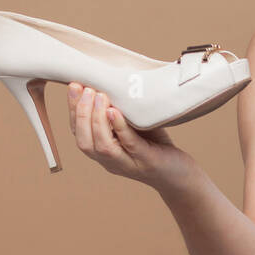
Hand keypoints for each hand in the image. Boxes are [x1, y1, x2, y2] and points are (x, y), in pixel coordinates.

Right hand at [66, 82, 198, 190]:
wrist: (180, 174)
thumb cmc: (156, 146)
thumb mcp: (135, 126)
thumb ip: (121, 110)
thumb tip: (110, 80)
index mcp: (103, 152)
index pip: (78, 133)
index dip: (73, 109)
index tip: (74, 86)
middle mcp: (110, 161)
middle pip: (84, 141)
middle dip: (81, 113)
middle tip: (86, 89)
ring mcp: (128, 164)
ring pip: (103, 147)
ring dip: (97, 120)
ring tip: (99, 96)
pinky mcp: (147, 162)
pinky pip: (130, 145)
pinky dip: (120, 128)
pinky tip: (115, 112)